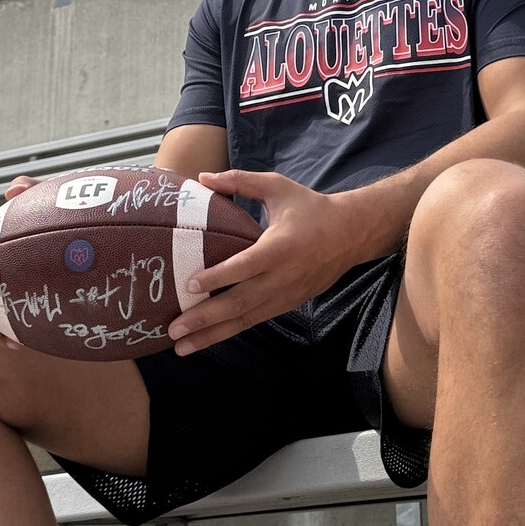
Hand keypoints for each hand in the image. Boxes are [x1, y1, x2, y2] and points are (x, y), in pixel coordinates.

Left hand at [167, 171, 370, 355]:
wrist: (351, 235)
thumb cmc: (310, 208)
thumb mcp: (277, 186)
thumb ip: (240, 181)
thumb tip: (202, 178)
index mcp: (280, 246)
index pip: (246, 266)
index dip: (218, 277)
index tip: (189, 286)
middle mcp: (282, 276)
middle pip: (240, 302)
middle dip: (205, 318)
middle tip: (173, 329)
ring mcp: (285, 295)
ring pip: (245, 319)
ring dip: (211, 335)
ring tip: (181, 347)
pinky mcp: (286, 304)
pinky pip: (254, 320)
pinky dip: (228, 331)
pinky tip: (205, 339)